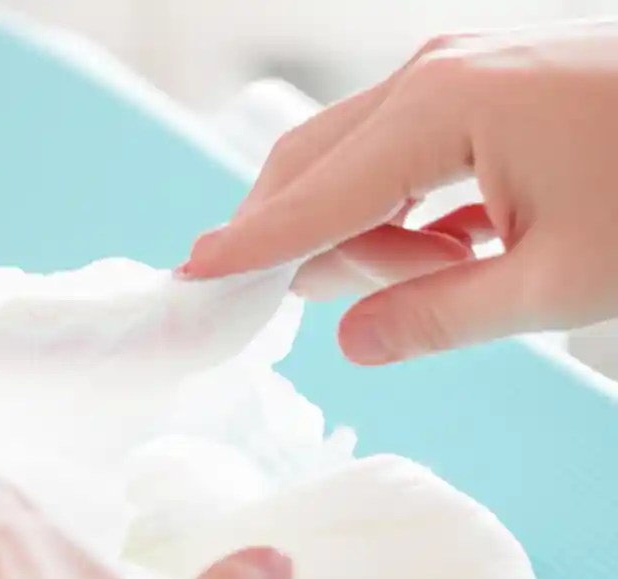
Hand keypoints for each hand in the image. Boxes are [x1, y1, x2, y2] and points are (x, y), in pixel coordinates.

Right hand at [179, 21, 617, 364]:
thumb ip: (440, 315)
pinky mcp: (485, 79)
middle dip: (297, 237)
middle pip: (314, 161)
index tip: (187, 277)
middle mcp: (435, 73)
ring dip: (368, 229)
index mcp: (443, 109)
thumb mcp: (559, 282)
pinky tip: (458, 247)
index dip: (250, 246)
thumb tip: (353, 343)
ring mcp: (460, 67)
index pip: (316, 195)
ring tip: (435, 277)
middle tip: (298, 305)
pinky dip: (408, 207)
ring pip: (357, 157)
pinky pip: (406, 148)